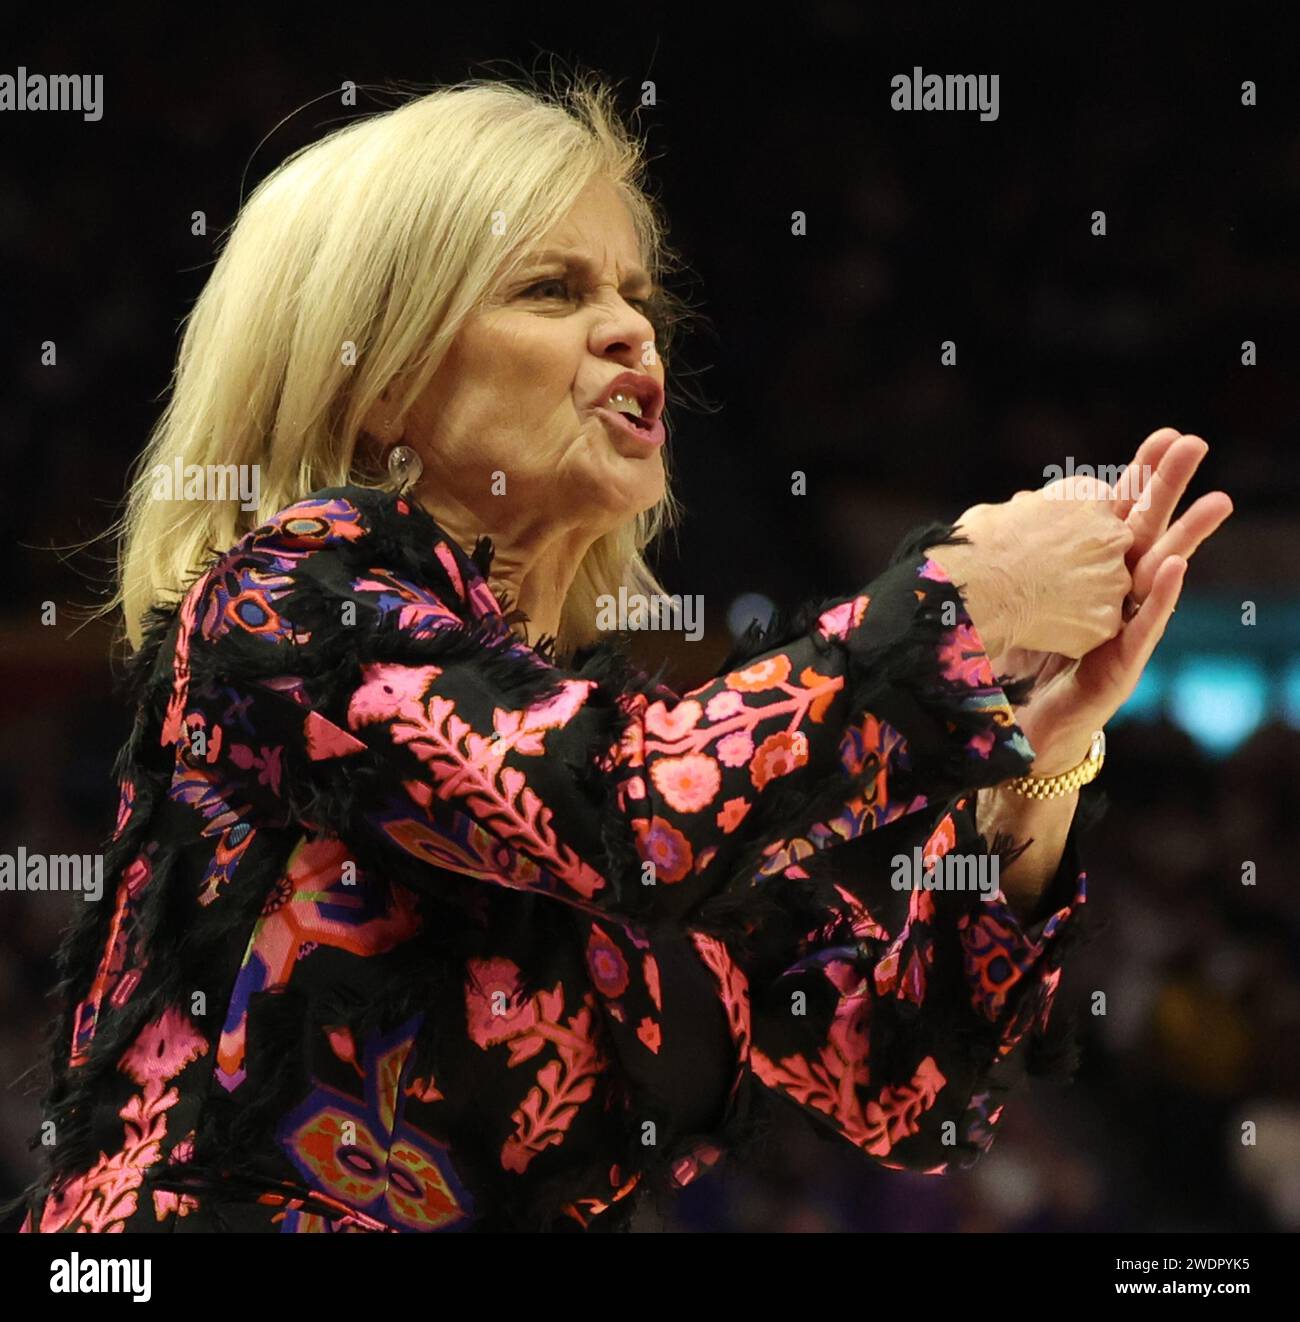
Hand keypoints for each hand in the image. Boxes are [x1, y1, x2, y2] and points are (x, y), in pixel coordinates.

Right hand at [932, 478, 1134, 658]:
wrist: (974, 587)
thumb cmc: (981, 545)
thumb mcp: (1010, 507)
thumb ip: (1038, 509)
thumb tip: (1031, 511)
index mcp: (1091, 498)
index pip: (1098, 513)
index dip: (1075, 532)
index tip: (1055, 544)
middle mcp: (1113, 535)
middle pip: (1111, 551)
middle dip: (1086, 564)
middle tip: (1049, 576)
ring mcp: (1113, 580)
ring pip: (1107, 590)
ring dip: (1083, 597)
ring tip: (1043, 603)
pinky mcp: (1105, 620)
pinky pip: (1096, 626)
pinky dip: (1075, 628)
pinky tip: (1045, 623)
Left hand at [989, 429, 1232, 771]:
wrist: (1024, 733)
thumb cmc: (1026, 670)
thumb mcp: (1022, 605)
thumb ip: (1026, 566)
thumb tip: (1013, 507)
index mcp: (1092, 578)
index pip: (1120, 519)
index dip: (1139, 480)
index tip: (1162, 436)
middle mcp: (1116, 598)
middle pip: (1146, 533)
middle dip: (1169, 489)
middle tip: (1196, 443)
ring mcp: (1125, 630)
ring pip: (1160, 576)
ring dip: (1188, 538)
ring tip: (1218, 502)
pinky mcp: (1122, 665)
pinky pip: (1143, 626)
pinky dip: (1161, 598)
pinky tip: (1177, 567)